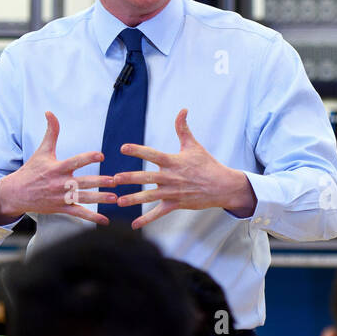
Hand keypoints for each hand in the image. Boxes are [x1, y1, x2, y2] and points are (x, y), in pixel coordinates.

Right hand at [0, 111, 116, 224]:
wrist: (17, 193)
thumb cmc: (32, 170)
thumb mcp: (42, 150)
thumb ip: (51, 132)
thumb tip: (50, 112)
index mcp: (57, 168)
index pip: (75, 161)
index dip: (88, 158)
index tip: (101, 155)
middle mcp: (60, 183)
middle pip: (82, 182)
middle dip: (99, 182)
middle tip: (114, 181)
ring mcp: (61, 197)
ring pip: (83, 198)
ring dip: (100, 199)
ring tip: (115, 198)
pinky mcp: (62, 208)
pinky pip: (79, 213)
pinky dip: (92, 218)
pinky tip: (105, 220)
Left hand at [111, 108, 256, 228]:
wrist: (222, 186)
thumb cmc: (207, 165)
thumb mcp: (194, 145)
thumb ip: (183, 128)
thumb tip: (182, 109)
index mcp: (173, 161)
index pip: (152, 154)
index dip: (138, 150)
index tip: (123, 148)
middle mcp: (171, 177)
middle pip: (147, 177)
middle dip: (130, 178)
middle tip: (114, 179)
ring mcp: (173, 192)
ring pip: (150, 196)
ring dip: (134, 199)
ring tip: (119, 201)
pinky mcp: (176, 204)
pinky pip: (159, 213)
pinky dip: (146, 220)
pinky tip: (134, 225)